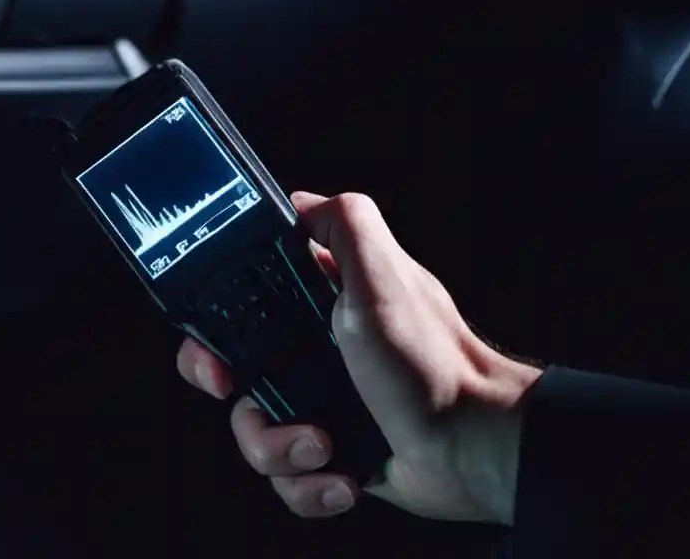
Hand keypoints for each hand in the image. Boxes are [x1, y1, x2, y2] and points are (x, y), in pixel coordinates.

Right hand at [176, 192, 541, 522]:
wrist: (473, 451)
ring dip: (278, 450)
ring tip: (323, 445)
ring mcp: (322, 403)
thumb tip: (303, 204)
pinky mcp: (333, 454)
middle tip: (244, 397)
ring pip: (255, 432)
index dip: (216, 324)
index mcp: (322, 301)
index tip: (219, 350)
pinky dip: (309, 486)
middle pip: (232, 372)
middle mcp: (316, 350)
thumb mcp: (384, 277)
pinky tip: (344, 478)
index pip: (242, 298)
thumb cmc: (431, 366)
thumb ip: (346, 225)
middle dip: (235, 398)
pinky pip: (288, 478)